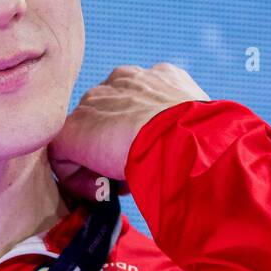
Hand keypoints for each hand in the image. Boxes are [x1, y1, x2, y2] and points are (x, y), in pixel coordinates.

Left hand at [49, 63, 209, 195]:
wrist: (187, 139)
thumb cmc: (206, 141)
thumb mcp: (201, 127)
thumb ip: (183, 130)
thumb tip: (184, 154)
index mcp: (156, 78)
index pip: (135, 105)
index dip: (141, 137)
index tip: (153, 160)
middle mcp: (123, 81)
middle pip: (108, 120)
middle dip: (117, 150)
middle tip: (135, 176)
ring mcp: (95, 102)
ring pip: (86, 138)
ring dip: (98, 167)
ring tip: (119, 185)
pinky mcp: (74, 128)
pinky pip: (64, 157)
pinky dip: (78, 180)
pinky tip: (102, 192)